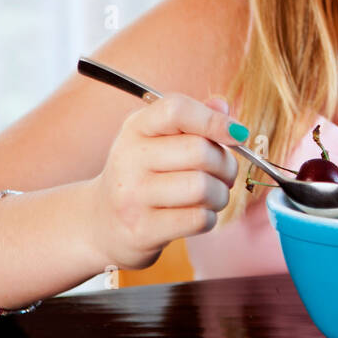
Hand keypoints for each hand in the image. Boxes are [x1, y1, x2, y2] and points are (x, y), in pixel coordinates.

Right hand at [87, 92, 244, 270]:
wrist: (101, 223)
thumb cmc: (142, 176)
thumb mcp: (157, 140)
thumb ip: (191, 120)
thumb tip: (222, 107)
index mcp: (136, 128)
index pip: (176, 109)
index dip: (214, 120)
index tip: (236, 134)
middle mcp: (129, 158)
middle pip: (200, 151)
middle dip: (226, 165)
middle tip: (224, 174)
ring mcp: (133, 196)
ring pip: (203, 187)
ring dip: (221, 194)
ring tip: (213, 196)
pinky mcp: (142, 229)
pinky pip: (198, 219)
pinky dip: (210, 217)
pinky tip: (198, 215)